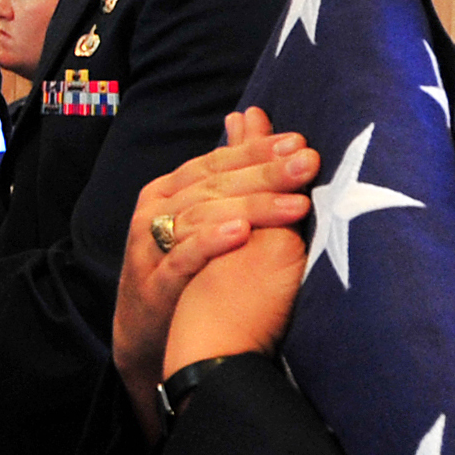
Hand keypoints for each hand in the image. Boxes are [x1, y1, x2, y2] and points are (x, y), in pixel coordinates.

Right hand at [112, 109, 319, 437]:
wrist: (147, 337)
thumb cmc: (185, 271)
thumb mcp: (203, 218)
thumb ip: (227, 173)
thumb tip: (250, 117)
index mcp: (168, 191)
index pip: (217, 161)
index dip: (258, 151)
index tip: (300, 144)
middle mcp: (155, 212)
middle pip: (214, 185)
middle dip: (265, 173)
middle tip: (307, 165)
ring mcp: (150, 247)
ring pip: (202, 216)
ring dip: (251, 207)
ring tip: (294, 204)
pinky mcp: (154, 284)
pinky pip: (182, 258)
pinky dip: (211, 243)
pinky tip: (242, 234)